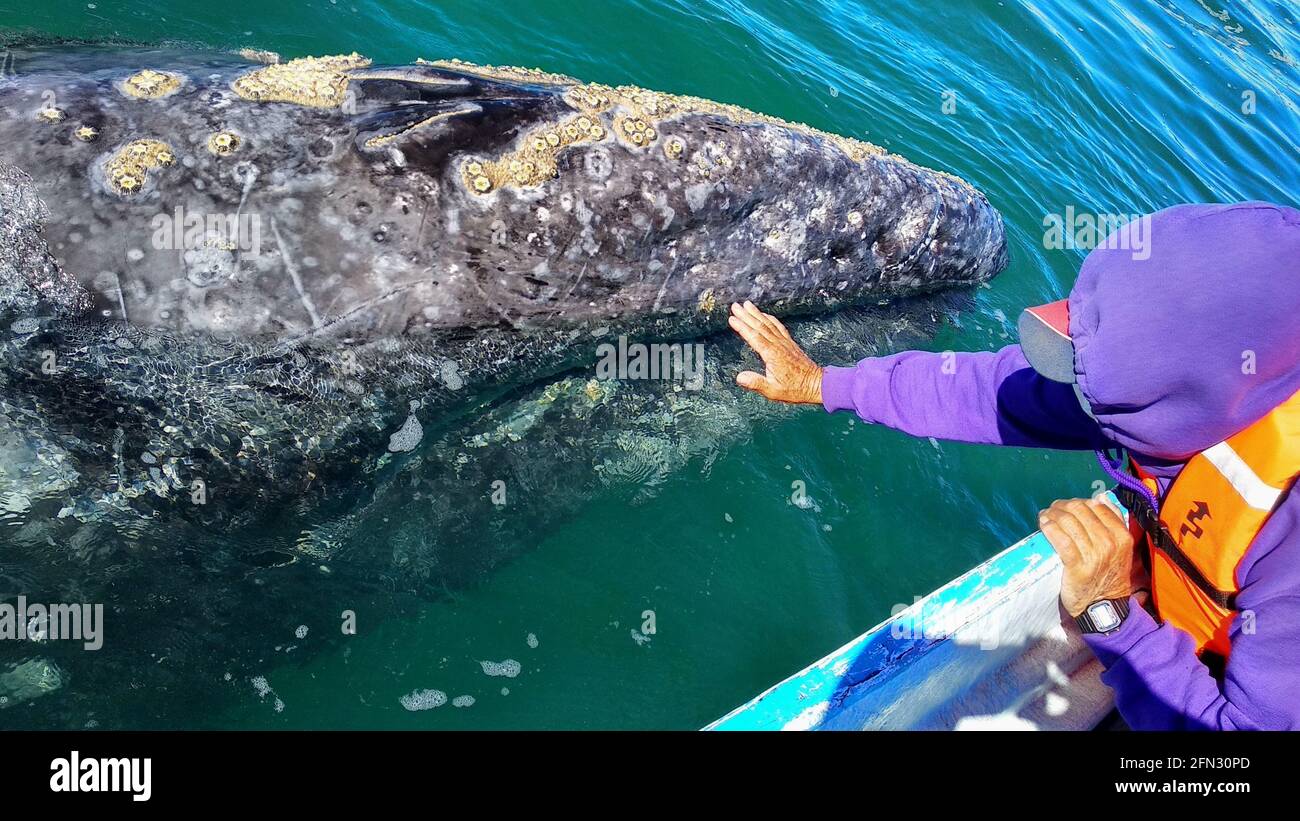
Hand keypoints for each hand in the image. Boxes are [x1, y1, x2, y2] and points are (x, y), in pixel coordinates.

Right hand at [728, 302, 823, 404]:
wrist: (815, 384)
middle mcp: (778, 345)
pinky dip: (770, 319)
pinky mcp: (790, 343)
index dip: (742, 327)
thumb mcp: (772, 391)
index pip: (754, 337)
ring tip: (747, 304)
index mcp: (772, 355)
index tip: (732, 318)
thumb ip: (756, 383)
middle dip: (746, 315)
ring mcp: (785, 343)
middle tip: (735, 306)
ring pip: (769, 324)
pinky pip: (778, 327)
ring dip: (757, 313)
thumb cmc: (794, 389)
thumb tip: (739, 377)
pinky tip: (765, 315)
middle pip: (760, 326)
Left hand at [1038, 497, 1142, 617]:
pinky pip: (1062, 541)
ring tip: (1045, 516)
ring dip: (1052, 514)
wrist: (1104, 605)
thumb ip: (1115, 521)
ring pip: (1069, 523)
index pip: (1096, 507)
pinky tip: (1043, 524)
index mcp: (1122, 536)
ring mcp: (1094, 555)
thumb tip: (1100, 497)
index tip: (1067, 506)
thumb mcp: (1120, 548)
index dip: (1078, 502)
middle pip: (1080, 511)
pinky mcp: (1077, 567)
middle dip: (1062, 506)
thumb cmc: (1109, 574)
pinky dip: (1050, 528)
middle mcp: (1109, 543)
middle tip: (1052, 510)